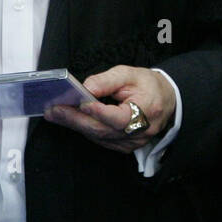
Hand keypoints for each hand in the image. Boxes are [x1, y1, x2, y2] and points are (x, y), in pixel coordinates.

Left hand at [43, 65, 174, 153]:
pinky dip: (86, 129)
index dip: (99, 112)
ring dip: (76, 125)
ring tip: (56, 114)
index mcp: (146, 112)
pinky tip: (72, 120)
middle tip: (55, 110)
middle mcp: (139, 132)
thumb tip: (85, 88)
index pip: (119, 117)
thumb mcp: (130, 74)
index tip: (80, 103)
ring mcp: (131, 143)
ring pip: (99, 137)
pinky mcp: (124, 147)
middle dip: (76, 120)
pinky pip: (101, 140)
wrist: (166, 101)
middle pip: (103, 130)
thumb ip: (107, 80)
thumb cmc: (149, 86)